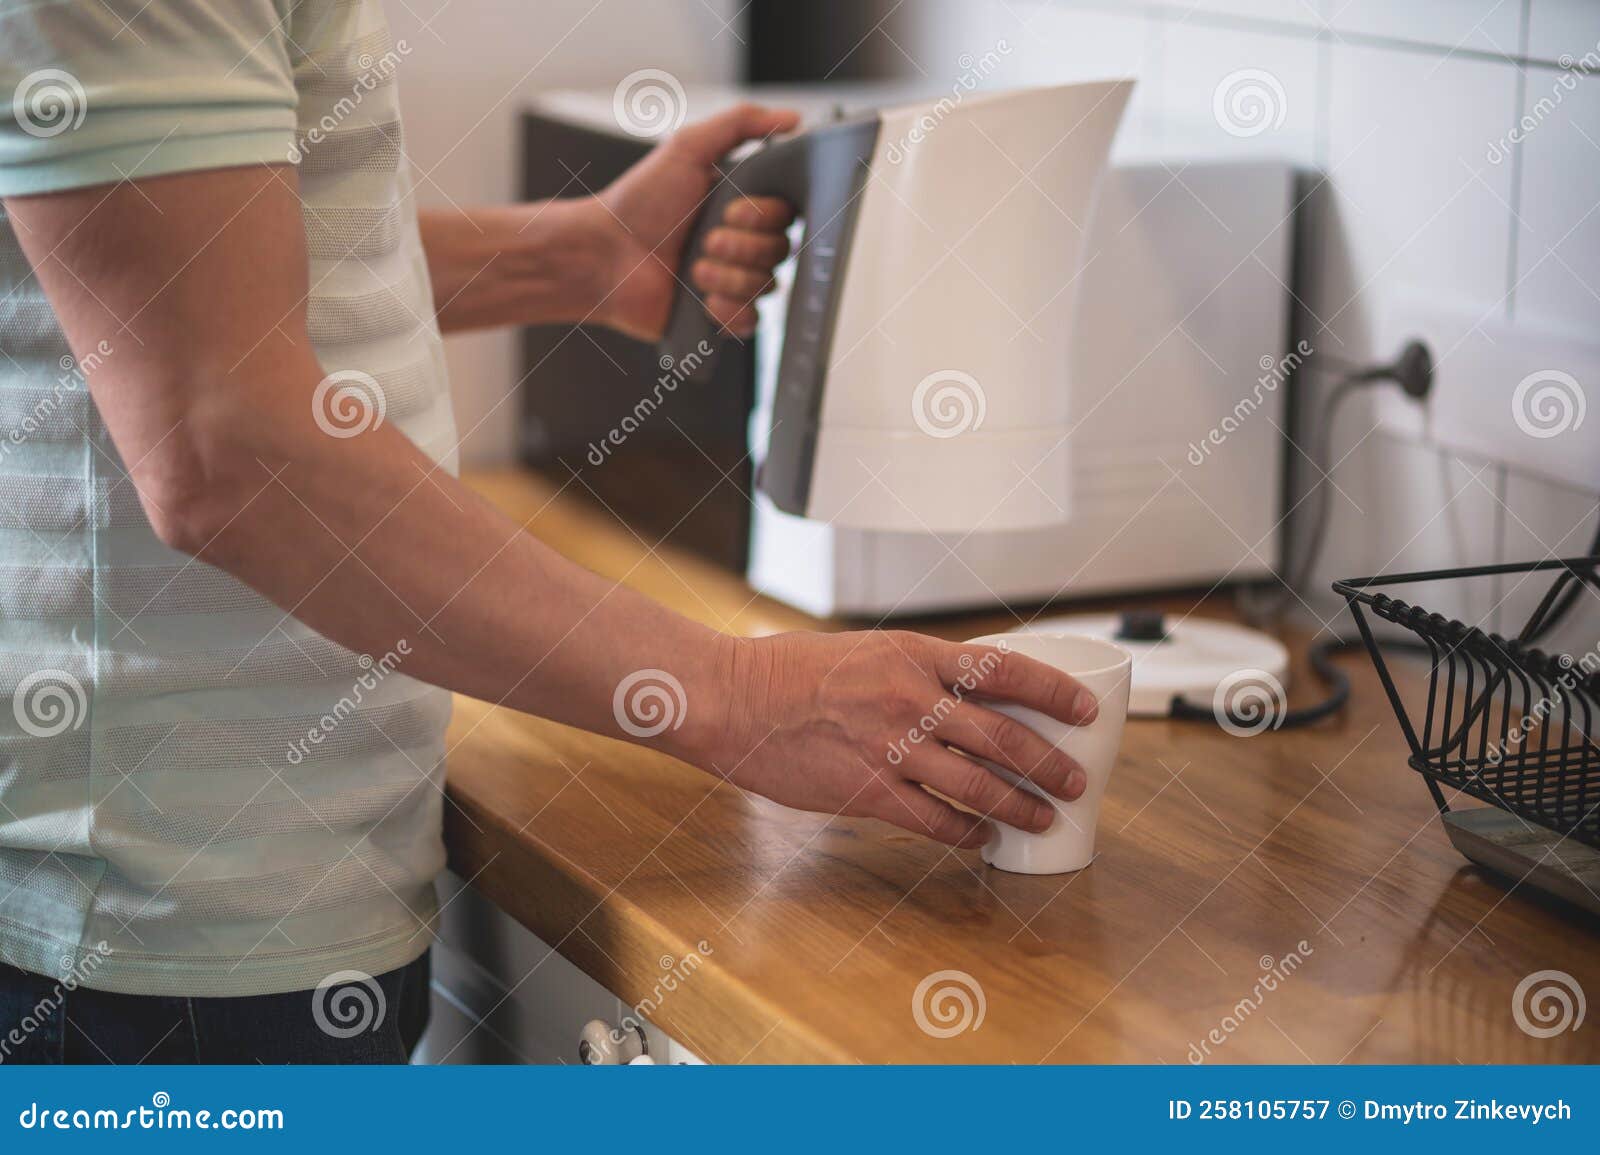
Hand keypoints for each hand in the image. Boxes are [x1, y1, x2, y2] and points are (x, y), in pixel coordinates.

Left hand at [592, 103, 800, 340]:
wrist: (604, 255)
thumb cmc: (638, 203)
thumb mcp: (688, 148)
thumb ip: (741, 124)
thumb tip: (793, 118)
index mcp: (740, 207)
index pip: (786, 215)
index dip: (765, 217)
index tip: (730, 211)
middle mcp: (741, 245)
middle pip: (781, 251)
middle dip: (742, 247)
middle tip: (704, 240)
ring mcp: (731, 282)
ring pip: (767, 286)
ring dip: (729, 277)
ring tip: (693, 268)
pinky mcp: (719, 317)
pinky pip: (752, 322)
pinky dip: (730, 311)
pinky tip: (702, 299)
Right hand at [694, 631, 1098, 847]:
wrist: (734, 699)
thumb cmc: (790, 672)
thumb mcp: (868, 650)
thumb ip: (918, 672)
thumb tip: (970, 695)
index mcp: (914, 654)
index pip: (1004, 669)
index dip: (1053, 690)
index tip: (1084, 707)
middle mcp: (911, 699)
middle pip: (1003, 735)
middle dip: (1049, 762)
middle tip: (1077, 780)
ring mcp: (891, 748)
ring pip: (978, 784)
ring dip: (1020, 805)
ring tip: (1044, 816)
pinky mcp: (868, 791)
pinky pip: (933, 820)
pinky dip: (965, 832)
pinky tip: (982, 839)